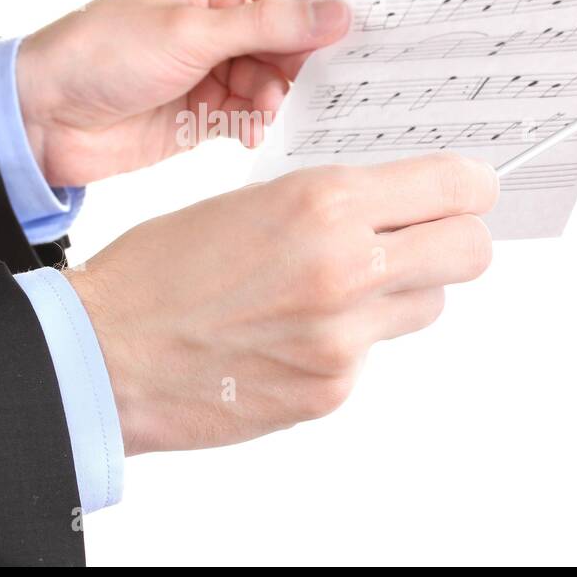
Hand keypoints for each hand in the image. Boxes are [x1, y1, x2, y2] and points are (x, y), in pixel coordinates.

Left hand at [14, 0, 349, 186]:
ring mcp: (218, 59)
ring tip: (254, 112)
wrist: (50, 118)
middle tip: (299, 85)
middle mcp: (222, 11)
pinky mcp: (211, 105)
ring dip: (274, 97)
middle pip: (294, 34)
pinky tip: (242, 133)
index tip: (357, 38)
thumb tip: (338, 14)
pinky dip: (256, 122)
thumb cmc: (105, 53)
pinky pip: (256, 111)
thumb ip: (270, 26)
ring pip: (279, 77)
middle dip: (300, 63)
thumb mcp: (193, 32)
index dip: (325, 9)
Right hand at [64, 152, 498, 453]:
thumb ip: (331, 202)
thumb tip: (394, 204)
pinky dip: (349, 340)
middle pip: (470, 251)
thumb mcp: (252, 200)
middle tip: (428, 237)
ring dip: (401, 292)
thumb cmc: (160, 270)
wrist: (107, 352)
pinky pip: (373, 354)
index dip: (469, 187)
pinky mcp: (332, 389)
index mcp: (324, 203)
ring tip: (338, 289)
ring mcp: (344, 337)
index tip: (468, 190)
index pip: (454, 188)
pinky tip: (294, 333)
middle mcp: (346, 268)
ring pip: (428, 305)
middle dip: (456, 239)